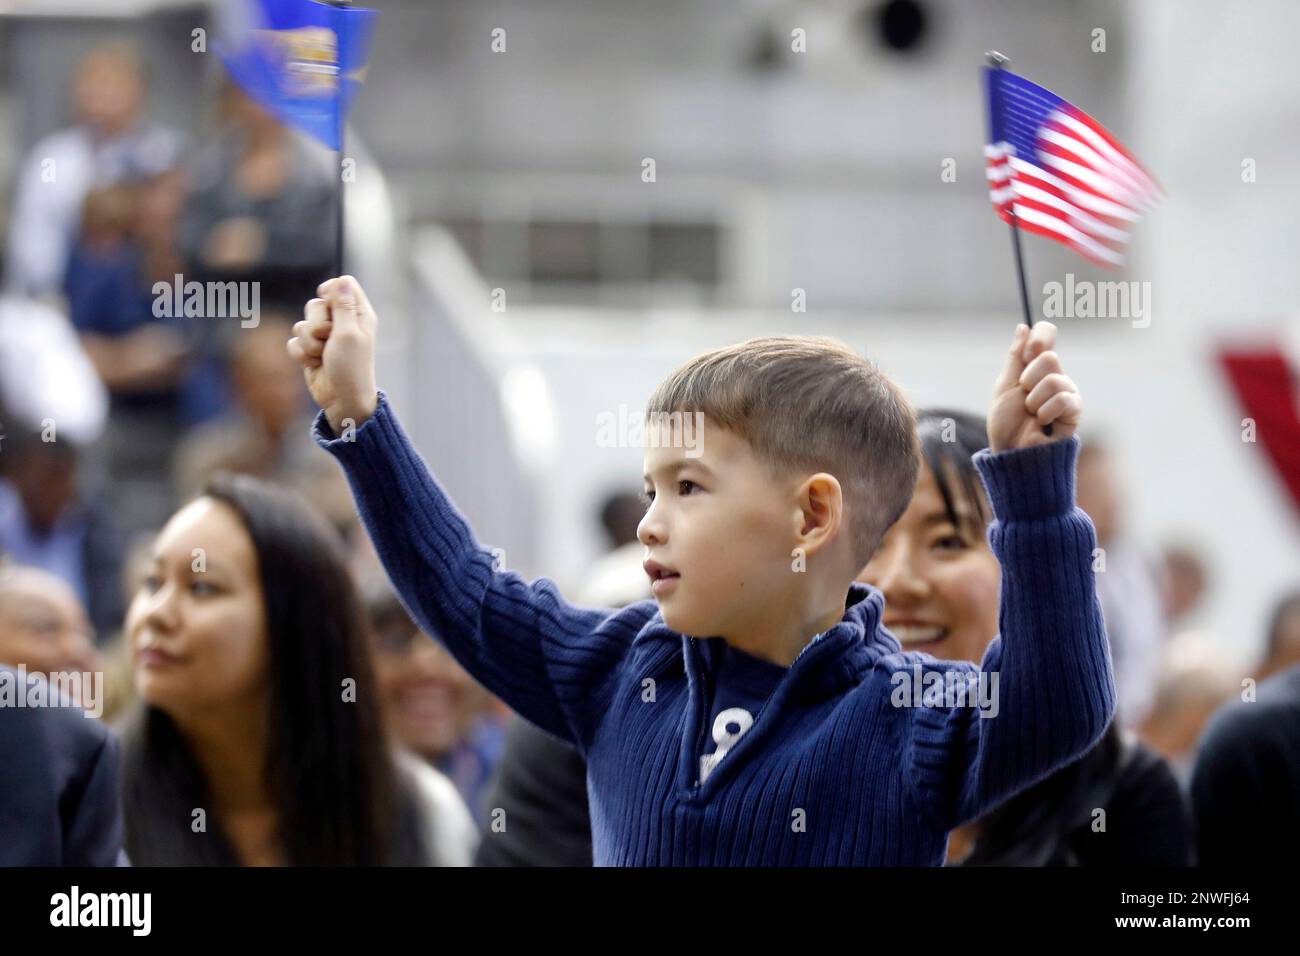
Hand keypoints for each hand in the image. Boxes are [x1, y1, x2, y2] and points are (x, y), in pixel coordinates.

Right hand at [287, 275, 378, 434]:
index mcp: (358, 315)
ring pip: (301, 324)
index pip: (342, 285)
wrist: (341, 399)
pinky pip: (294, 341)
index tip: (327, 300)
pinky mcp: (311, 351)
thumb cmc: (351, 368)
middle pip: (316, 304)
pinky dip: (301, 354)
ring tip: (323, 355)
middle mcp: (342, 323)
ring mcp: (325, 338)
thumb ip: (343, 306)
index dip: (330, 290)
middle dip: (316, 322)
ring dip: (309, 342)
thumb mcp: (348, 333)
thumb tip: (342, 279)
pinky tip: (314, 364)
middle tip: (329, 338)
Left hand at [987, 321, 1081, 452]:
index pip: (1046, 336)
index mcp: (1035, 366)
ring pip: (1055, 379)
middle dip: (1028, 379)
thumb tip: (1023, 327)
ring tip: (1033, 415)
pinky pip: (1063, 398)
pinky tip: (1043, 422)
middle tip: (1024, 397)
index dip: (1040, 336)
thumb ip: (1015, 357)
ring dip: (1034, 400)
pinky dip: (1046, 411)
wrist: (1013, 453)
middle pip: (1049, 356)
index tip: (1029, 350)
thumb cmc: (1006, 423)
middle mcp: (1054, 375)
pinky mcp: (1074, 410)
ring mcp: (1066, 391)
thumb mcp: (1005, 386)